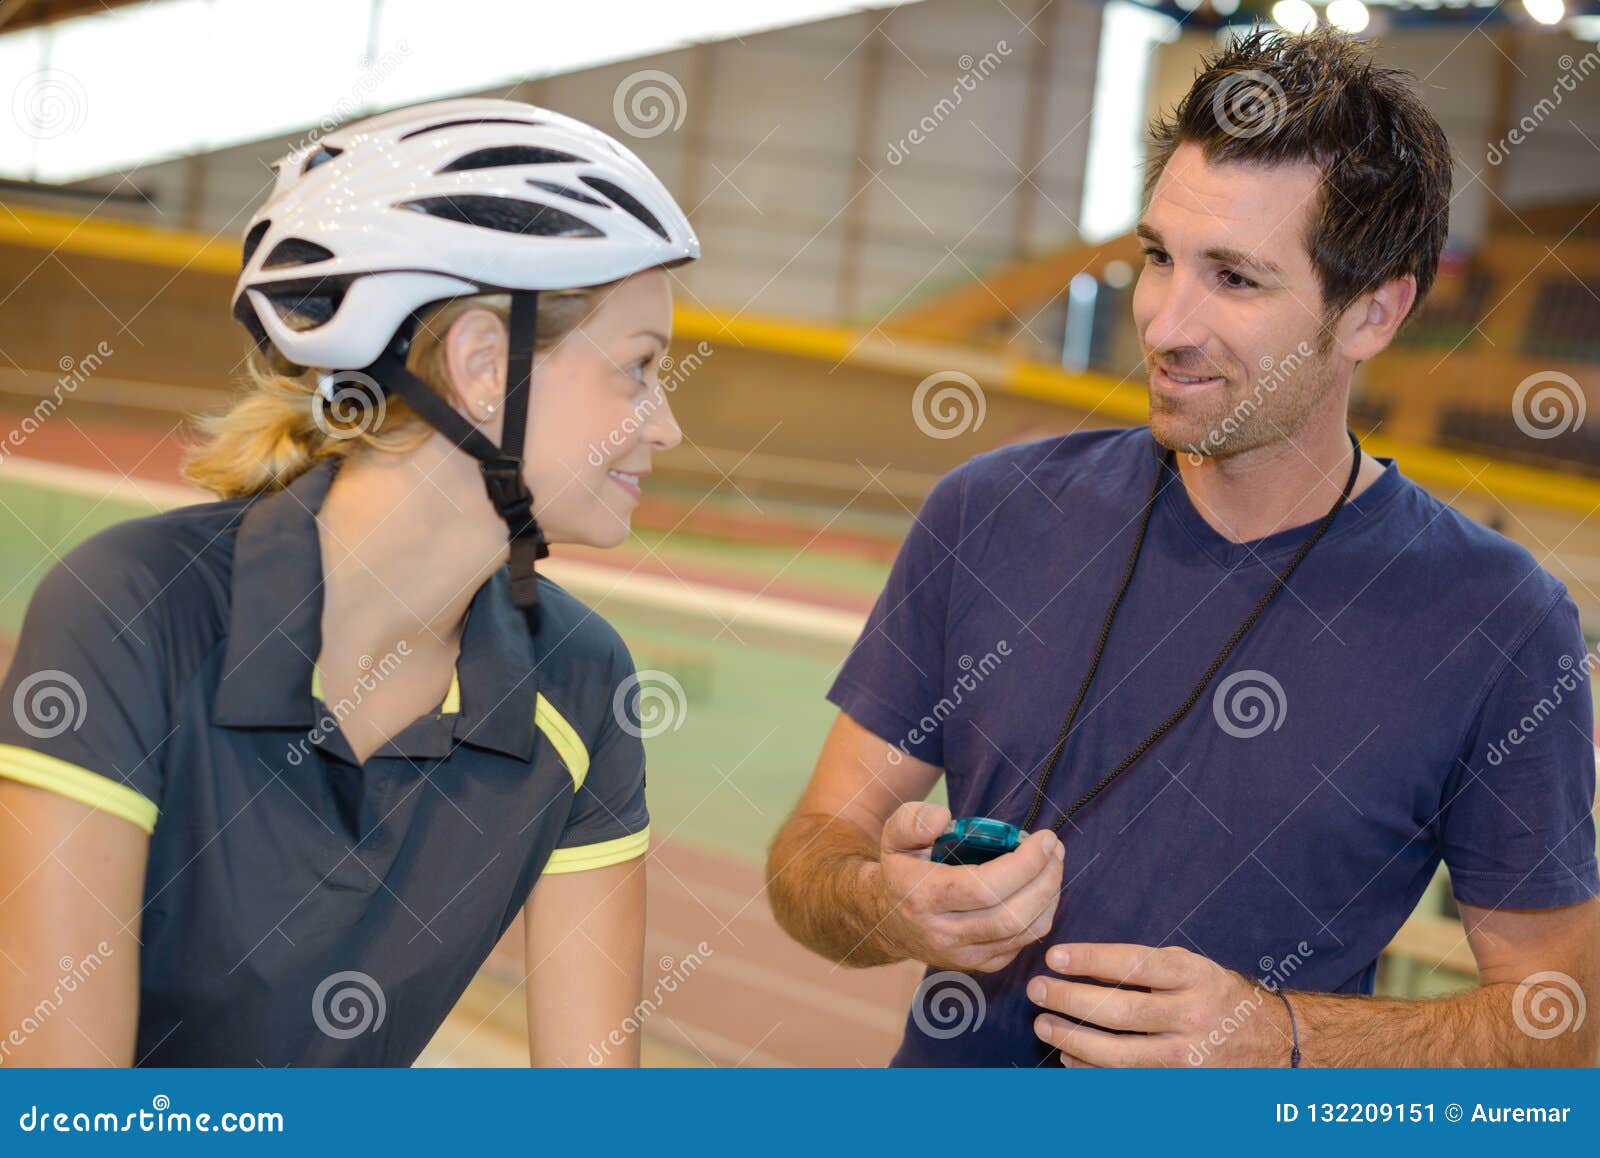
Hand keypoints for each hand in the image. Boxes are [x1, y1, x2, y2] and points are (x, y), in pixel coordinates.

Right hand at [871, 802, 1064, 973]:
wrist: (888, 920)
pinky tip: (1042, 890)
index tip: (1043, 839)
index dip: (1024, 865)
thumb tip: (943, 818)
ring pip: (1023, 933)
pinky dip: (1041, 916)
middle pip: (1011, 915)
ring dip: (1049, 897)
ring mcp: (964, 955)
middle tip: (1055, 850)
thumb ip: (913, 821)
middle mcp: (944, 933)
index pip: (985, 888)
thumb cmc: (901, 870)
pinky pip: (1022, 944)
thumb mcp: (894, 836)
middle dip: (1045, 880)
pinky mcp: (980, 965)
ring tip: (1054, 864)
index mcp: (924, 898)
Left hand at [1028, 942, 1292, 1065]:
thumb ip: (1147, 966)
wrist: (1271, 1041)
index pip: (1134, 965)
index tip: (1054, 956)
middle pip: (1121, 1011)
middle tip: (1037, 989)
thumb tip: (1080, 965)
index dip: (1091, 960)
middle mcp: (1193, 1016)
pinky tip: (1069, 1057)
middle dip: (1071, 1000)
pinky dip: (1093, 1072)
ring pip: (1121, 1054)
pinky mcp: (1183, 1085)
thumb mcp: (1192, 967)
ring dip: (1074, 1040)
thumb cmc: (1216, 995)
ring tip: (1043, 1024)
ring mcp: (1188, 1057)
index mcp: (1194, 976)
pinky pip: (1129, 1082)